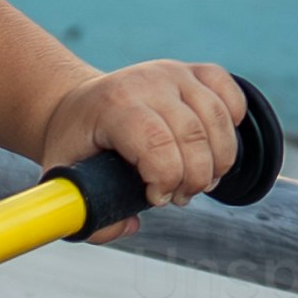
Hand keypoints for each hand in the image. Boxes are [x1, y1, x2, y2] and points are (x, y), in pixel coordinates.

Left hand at [36, 56, 248, 230]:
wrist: (76, 104)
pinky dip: (233, 125)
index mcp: (113, 104)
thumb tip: (130, 225)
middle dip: (194, 179)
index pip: (157, 143)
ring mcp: (173, 73)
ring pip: (218, 120)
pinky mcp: (193, 71)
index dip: (166, 180)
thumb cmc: (73, 144)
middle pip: (193, 136)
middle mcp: (147, 82)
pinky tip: (214, 146)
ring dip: (218, 161)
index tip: (156, 198)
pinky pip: (231, 95)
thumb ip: (89, 216)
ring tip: (197, 180)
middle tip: (179, 196)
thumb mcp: (64, 180)